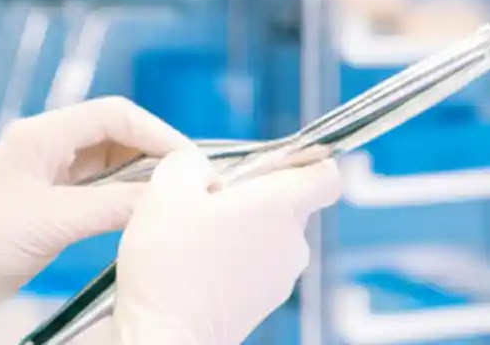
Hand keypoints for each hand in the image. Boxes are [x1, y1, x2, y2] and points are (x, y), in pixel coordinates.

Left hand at [0, 97, 188, 344]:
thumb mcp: (55, 223)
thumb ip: (113, 206)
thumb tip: (165, 198)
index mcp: (40, 134)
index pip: (112, 114)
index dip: (155, 132)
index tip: (187, 159)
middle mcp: (46, 141)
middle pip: (116, 129)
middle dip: (154, 147)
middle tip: (189, 175)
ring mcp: (50, 165)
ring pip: (111, 153)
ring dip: (143, 168)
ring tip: (174, 189)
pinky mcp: (53, 191)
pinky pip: (101, 179)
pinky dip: (126, 187)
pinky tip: (145, 203)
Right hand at [115, 148, 341, 344]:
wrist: (162, 336)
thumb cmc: (169, 262)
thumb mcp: (167, 188)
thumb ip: (191, 162)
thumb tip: (202, 170)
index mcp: (281, 205)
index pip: (327, 175)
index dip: (308, 162)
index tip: (276, 163)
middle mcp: (292, 242)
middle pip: (290, 203)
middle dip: (254, 195)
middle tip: (208, 199)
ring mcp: (281, 279)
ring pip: (270, 236)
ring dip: (241, 228)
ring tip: (194, 236)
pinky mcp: (263, 304)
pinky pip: (257, 266)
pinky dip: (234, 259)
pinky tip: (197, 264)